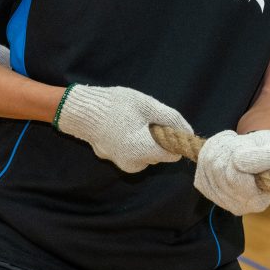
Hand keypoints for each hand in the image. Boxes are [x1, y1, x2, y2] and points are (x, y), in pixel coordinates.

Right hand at [54, 84, 192, 172]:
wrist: (81, 110)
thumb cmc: (116, 105)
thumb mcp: (148, 106)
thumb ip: (172, 120)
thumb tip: (188, 132)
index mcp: (145, 152)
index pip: (173, 154)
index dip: (173, 138)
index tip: (164, 124)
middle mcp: (134, 164)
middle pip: (158, 153)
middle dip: (156, 137)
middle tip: (143, 118)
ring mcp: (122, 162)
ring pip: (145, 152)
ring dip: (143, 138)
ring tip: (130, 120)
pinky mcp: (112, 158)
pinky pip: (131, 151)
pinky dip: (130, 140)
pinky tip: (120, 126)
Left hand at [194, 129, 269, 214]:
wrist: (256, 153)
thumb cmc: (269, 153)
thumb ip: (264, 156)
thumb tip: (238, 161)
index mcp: (257, 202)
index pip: (235, 179)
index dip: (239, 157)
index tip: (248, 147)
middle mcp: (237, 206)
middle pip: (220, 171)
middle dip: (229, 149)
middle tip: (241, 143)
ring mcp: (219, 199)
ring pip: (209, 166)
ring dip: (220, 147)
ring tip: (234, 145)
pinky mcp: (205, 188)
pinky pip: (201, 164)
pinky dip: (211, 150)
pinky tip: (224, 150)